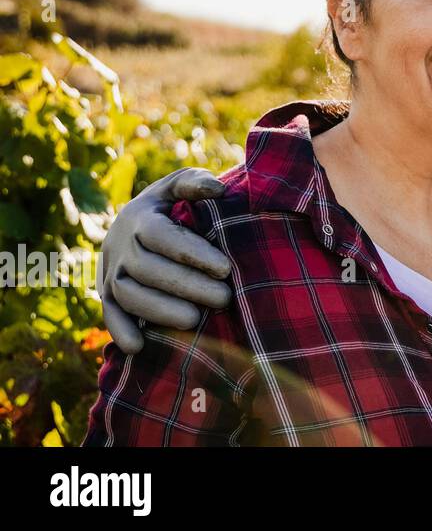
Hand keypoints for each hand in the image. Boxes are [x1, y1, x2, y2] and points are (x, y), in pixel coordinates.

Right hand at [98, 167, 232, 352]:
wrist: (131, 222)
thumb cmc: (169, 204)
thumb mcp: (178, 186)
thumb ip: (195, 183)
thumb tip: (218, 189)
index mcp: (139, 217)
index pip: (162, 236)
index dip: (192, 253)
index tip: (226, 268)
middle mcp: (120, 245)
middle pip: (149, 270)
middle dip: (187, 286)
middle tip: (224, 298)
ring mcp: (110, 271)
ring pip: (128, 294)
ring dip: (159, 310)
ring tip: (195, 320)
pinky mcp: (106, 294)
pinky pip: (109, 314)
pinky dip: (120, 331)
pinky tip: (139, 347)